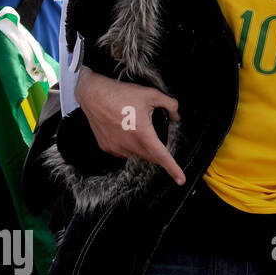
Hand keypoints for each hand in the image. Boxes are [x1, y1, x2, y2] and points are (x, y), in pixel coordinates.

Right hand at [74, 69, 184, 184]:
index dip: (173, 169)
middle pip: (151, 156)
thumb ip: (170, 105)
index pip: (161, 156)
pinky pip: (123, 152)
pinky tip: (126, 130)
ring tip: (137, 127)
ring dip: (142, 147)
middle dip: (158, 151)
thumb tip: (176, 115)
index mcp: (143, 134)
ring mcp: (116, 148)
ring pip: (137, 154)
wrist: (94, 95)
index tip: (181, 180)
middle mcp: (129, 144)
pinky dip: (129, 146)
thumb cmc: (121, 94)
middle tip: (157, 134)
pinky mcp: (107, 147)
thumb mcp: (152, 95)